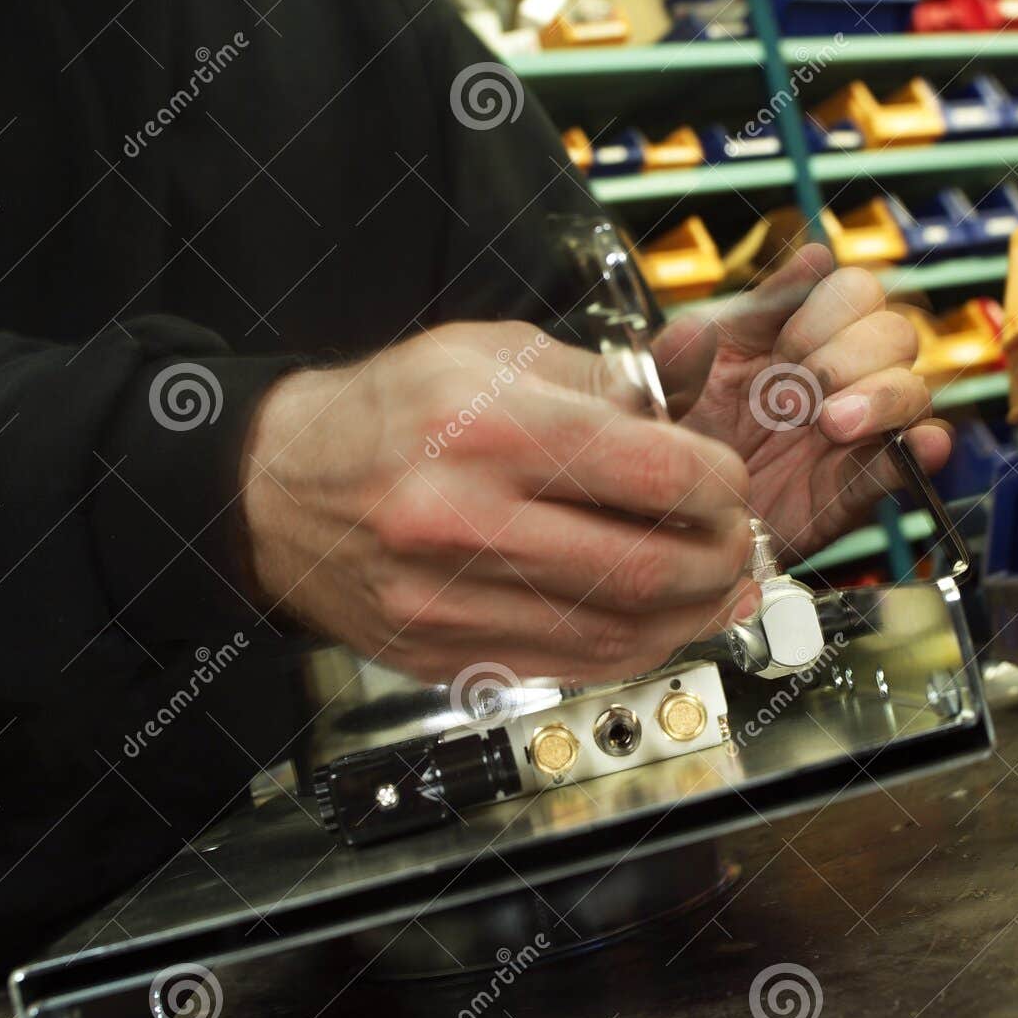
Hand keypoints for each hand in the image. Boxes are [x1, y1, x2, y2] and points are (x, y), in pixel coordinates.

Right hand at [239, 322, 758, 686]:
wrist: (277, 491)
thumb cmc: (389, 412)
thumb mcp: (488, 352)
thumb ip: (600, 379)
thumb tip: (693, 394)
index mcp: (487, 426)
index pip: (651, 470)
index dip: (718, 484)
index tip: (731, 482)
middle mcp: (466, 519)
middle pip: (644, 565)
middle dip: (720, 558)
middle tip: (740, 543)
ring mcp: (450, 599)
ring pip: (616, 631)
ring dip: (691, 617)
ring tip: (721, 590)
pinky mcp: (444, 653)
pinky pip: (569, 665)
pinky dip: (633, 648)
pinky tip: (662, 624)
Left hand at [652, 245, 950, 563]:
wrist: (657, 505)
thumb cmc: (667, 423)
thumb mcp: (692, 352)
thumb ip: (755, 305)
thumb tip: (817, 255)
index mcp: (795, 334)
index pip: (854, 291)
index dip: (829, 309)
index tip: (784, 344)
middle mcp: (833, 376)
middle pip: (894, 332)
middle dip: (849, 353)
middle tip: (798, 390)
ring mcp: (850, 430)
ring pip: (911, 390)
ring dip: (879, 398)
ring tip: (830, 424)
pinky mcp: (854, 486)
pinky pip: (910, 461)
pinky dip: (922, 450)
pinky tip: (918, 445)